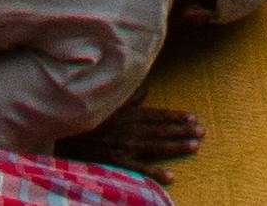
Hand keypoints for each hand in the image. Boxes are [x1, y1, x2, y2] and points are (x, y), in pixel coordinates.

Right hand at [67, 101, 206, 177]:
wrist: (64, 135)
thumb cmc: (87, 119)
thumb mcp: (109, 103)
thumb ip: (129, 97)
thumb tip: (146, 89)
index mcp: (130, 114)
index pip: (159, 115)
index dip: (177, 117)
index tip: (195, 118)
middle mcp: (131, 130)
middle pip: (162, 130)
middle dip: (183, 131)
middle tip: (202, 133)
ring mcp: (125, 147)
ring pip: (156, 147)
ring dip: (176, 147)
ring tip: (195, 147)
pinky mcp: (117, 163)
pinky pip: (139, 170)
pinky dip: (156, 173)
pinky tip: (171, 176)